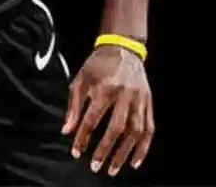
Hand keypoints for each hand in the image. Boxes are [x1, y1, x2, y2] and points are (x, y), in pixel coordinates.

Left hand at [61, 45, 154, 175]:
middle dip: (105, 150)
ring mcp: (139, 99)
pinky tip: (135, 160)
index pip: (92, 119)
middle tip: (96, 166)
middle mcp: (124, 94)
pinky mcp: (148, 102)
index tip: (77, 152)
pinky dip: (143, 147)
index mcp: (105, 87)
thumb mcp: (80, 80)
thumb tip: (66, 130)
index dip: (83, 137)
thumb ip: (73, 106)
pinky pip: (149, 128)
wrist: (123, 47)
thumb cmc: (98, 64)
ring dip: (125, 153)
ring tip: (114, 168)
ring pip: (135, 131)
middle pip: (116, 128)